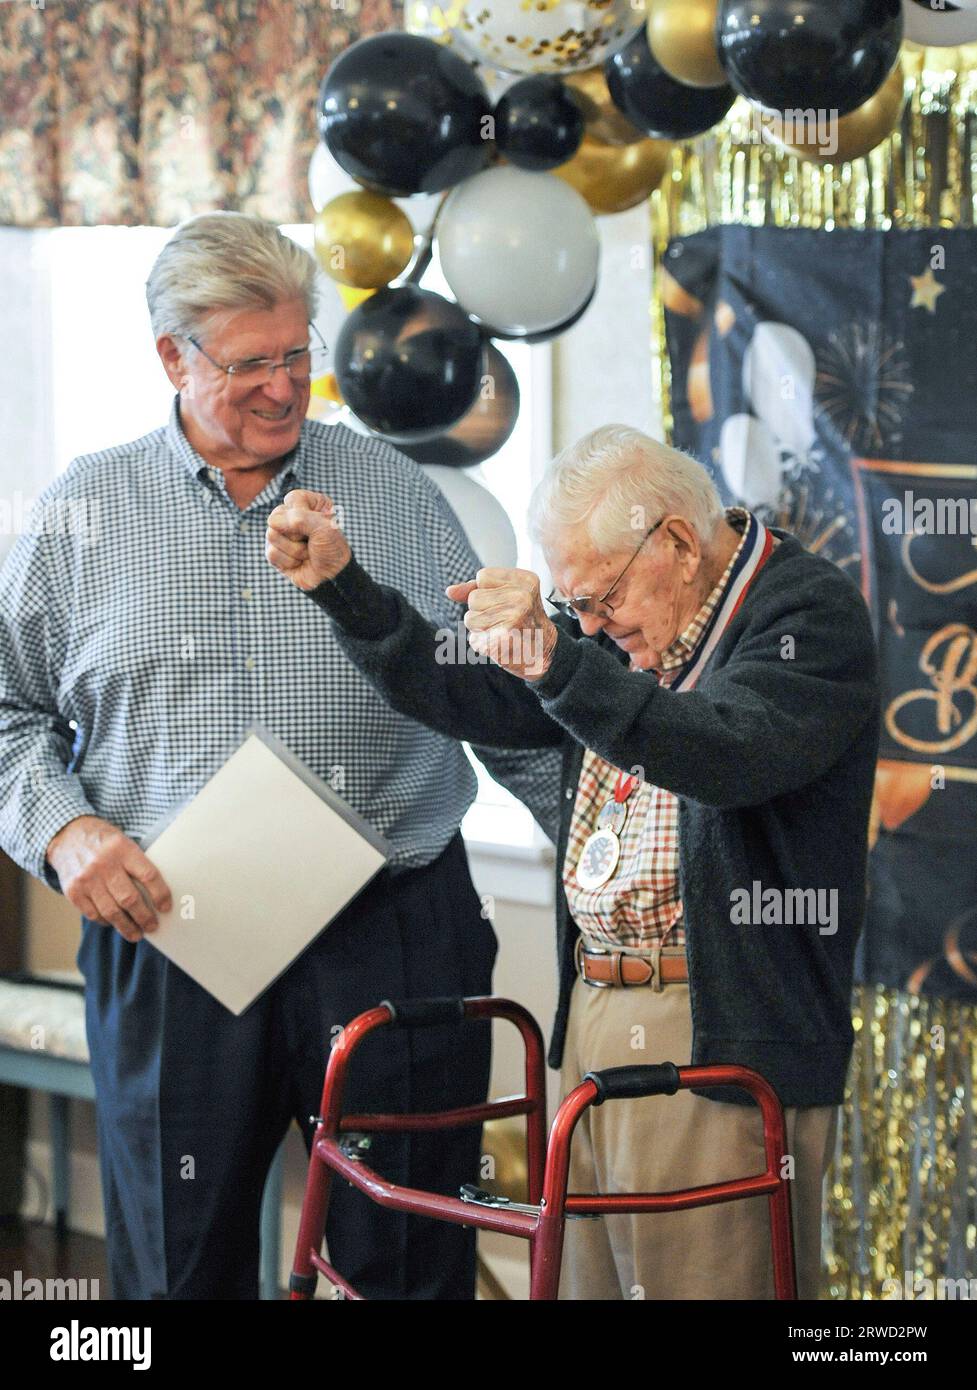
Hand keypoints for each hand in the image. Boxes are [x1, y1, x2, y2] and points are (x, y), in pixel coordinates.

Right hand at [46, 815, 172, 941]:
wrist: (68, 835)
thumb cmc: (104, 842)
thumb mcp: (123, 842)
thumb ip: (137, 863)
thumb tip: (157, 894)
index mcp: (123, 848)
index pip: (148, 875)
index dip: (160, 895)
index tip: (166, 908)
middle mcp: (104, 864)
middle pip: (130, 899)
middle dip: (144, 917)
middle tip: (152, 926)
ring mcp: (86, 879)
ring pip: (111, 912)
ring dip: (127, 927)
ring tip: (136, 933)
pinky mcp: (73, 891)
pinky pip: (94, 914)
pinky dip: (106, 921)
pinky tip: (114, 922)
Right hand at [266, 490, 351, 590]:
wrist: (332, 576)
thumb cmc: (331, 549)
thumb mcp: (323, 528)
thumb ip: (299, 518)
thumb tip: (272, 523)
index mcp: (307, 504)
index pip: (292, 499)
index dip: (303, 514)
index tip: (318, 524)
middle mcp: (291, 517)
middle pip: (277, 516)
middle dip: (297, 534)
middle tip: (311, 541)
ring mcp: (281, 534)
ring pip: (271, 535)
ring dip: (295, 550)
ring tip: (306, 553)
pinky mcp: (274, 552)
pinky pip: (271, 553)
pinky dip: (289, 561)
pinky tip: (299, 562)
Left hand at [446, 568, 557, 680]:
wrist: (545, 654)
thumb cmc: (524, 622)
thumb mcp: (508, 596)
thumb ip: (477, 589)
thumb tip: (450, 591)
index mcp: (525, 580)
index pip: (482, 576)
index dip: (486, 591)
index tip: (504, 602)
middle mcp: (522, 597)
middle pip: (474, 598)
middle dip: (482, 612)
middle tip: (504, 621)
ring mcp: (514, 618)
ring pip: (470, 619)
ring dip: (481, 630)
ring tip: (502, 632)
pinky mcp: (504, 639)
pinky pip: (474, 639)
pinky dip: (483, 645)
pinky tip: (501, 645)